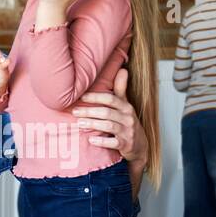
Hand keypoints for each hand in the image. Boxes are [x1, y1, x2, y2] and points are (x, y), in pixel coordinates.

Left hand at [73, 67, 147, 193]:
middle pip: (107, 112)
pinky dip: (102, 141)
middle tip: (75, 111)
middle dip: (89, 111)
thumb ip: (121, 89)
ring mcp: (128, 132)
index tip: (81, 97)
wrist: (140, 146)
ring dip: (93, 124)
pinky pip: (113, 142)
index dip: (96, 97)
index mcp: (126, 107)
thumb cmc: (128, 123)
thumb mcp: (126, 106)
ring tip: (80, 124)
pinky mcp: (126, 145)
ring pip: (109, 126)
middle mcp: (128, 118)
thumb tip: (122, 70)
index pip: (111, 99)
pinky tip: (91, 139)